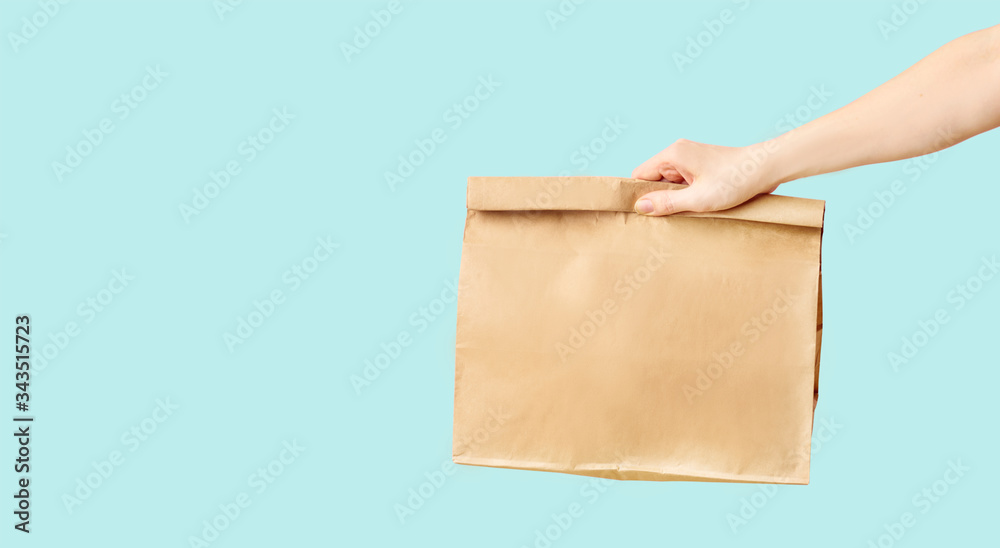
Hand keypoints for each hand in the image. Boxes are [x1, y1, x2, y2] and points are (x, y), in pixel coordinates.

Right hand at [631, 139, 780, 215]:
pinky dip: (686, 194)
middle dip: (658, 198)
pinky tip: (696, 205)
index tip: (642, 214)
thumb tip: (640, 206)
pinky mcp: (701, 164)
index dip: (638, 194)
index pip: (640, 174)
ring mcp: (691, 157)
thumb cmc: (736, 179)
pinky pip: (684, 181)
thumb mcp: (699, 198)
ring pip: (670, 182)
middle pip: (654, 178)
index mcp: (673, 155)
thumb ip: (667, 203)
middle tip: (666, 218)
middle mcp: (679, 152)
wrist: (767, 167)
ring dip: (675, 198)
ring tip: (686, 211)